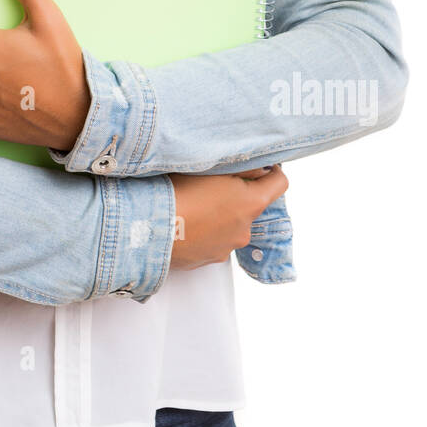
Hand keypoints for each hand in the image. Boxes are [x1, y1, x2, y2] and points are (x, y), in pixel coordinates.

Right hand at [167, 164, 288, 270]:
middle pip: (252, 205)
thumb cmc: (177, 191)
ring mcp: (228, 247)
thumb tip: (260, 167)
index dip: (272, 171)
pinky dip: (205, 231)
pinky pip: (214, 240)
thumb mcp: (210, 167)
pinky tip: (185, 222)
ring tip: (192, 204)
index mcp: (251, 202)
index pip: (280, 183)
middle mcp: (245, 229)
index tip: (259, 166)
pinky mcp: (209, 260)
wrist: (147, 229)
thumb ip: (241, 166)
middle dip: (237, 195)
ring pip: (231, 224)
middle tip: (210, 183)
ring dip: (219, 215)